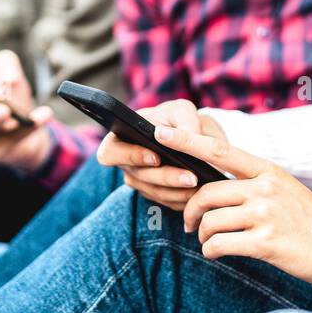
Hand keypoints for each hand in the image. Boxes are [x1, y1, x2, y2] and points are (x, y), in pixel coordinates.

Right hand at [95, 99, 217, 210]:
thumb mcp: (183, 111)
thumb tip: (169, 136)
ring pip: (155, 193)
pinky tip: (201, 193)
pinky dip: (184, 198)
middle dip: (166, 178)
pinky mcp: (157, 194)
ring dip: (178, 192)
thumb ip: (181, 120)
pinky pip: (168, 202)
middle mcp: (128, 162)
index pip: (110, 153)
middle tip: (191, 177)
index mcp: (122, 137)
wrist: (196, 136)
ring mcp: (141, 181)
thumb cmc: (180, 118)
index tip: (155, 157)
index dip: (129, 156)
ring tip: (201, 185)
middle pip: (138, 177)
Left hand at [158, 124, 311, 292]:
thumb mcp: (288, 192)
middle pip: (206, 192)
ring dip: (202, 235)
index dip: (186, 140)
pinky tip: (218, 253)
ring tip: (208, 241)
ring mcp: (266, 215)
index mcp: (269, 171)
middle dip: (191, 209)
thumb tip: (218, 190)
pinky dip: (211, 250)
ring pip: (209, 220)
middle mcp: (265, 188)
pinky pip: (220, 244)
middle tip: (190, 223)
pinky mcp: (266, 243)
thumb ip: (257, 186)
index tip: (161, 132)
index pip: (219, 149)